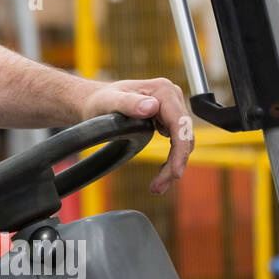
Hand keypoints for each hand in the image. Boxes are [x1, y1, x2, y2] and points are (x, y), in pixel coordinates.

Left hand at [78, 78, 194, 194]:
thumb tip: (151, 106)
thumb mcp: (109, 102)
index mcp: (163, 90)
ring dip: (172, 165)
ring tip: (157, 186)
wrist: (94, 101)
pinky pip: (176, 142)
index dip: (180, 151)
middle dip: (174, 164)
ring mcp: (172, 107)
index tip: (175, 173)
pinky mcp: (168, 118)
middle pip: (184, 136)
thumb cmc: (99, 101)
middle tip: (158, 187)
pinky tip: (161, 174)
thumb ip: (128, 103)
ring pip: (182, 142)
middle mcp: (172, 96)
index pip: (180, 125)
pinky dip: (170, 159)